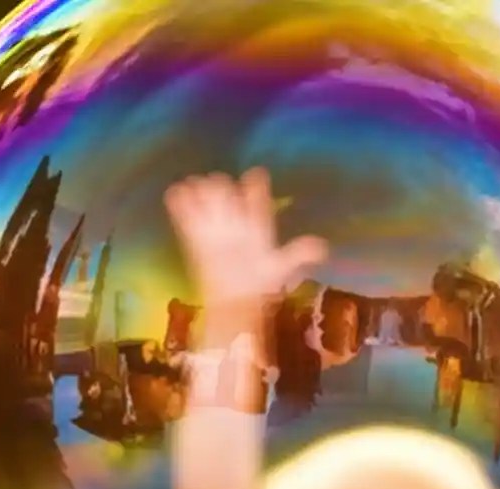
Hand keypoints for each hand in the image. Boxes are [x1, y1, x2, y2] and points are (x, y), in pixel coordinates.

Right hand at [164, 168, 326, 310]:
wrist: (234, 302)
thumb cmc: (258, 284)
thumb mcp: (280, 267)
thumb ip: (299, 253)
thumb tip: (323, 247)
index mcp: (257, 226)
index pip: (258, 202)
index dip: (256, 188)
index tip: (256, 174)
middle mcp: (236, 223)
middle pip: (228, 196)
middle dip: (221, 188)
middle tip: (216, 185)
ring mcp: (216, 229)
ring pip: (208, 202)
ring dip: (201, 192)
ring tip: (195, 185)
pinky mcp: (196, 237)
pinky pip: (187, 217)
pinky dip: (181, 204)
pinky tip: (176, 193)